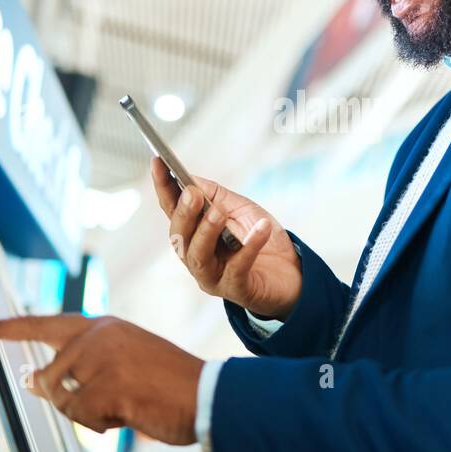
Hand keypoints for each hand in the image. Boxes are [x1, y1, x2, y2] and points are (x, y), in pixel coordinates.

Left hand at [0, 314, 202, 445]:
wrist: (206, 395)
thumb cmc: (167, 385)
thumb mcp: (122, 363)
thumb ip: (80, 366)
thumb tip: (31, 382)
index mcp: (101, 325)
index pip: (40, 324)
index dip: (3, 329)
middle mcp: (95, 334)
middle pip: (46, 377)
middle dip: (65, 399)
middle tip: (108, 401)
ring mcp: (97, 358)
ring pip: (60, 400)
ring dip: (88, 413)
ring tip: (126, 404)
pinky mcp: (102, 383)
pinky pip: (79, 417)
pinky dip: (101, 424)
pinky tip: (129, 413)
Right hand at [151, 156, 301, 318]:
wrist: (293, 273)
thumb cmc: (260, 239)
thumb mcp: (239, 209)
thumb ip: (216, 197)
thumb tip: (191, 180)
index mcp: (193, 234)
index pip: (172, 209)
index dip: (163, 187)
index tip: (158, 161)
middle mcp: (195, 257)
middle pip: (179, 236)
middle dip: (184, 213)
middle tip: (192, 194)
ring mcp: (212, 276)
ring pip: (198, 255)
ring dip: (206, 231)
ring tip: (219, 213)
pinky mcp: (236, 289)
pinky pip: (239, 267)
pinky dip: (250, 245)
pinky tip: (261, 228)